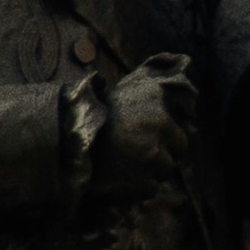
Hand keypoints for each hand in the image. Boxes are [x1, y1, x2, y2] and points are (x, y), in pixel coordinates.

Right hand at [74, 49, 191, 189]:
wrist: (65, 140)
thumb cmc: (97, 114)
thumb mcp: (129, 89)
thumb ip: (155, 79)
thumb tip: (183, 60)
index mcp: (159, 112)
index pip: (181, 139)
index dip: (165, 142)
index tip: (147, 141)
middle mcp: (158, 134)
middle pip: (173, 159)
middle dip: (159, 158)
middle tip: (135, 154)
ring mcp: (150, 160)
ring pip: (161, 174)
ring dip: (148, 172)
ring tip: (124, 164)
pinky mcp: (141, 183)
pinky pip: (149, 190)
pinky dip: (136, 187)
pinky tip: (118, 176)